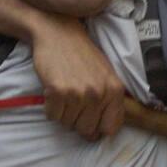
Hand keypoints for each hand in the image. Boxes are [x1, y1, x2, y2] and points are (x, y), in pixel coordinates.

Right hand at [32, 16, 124, 140]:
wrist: (59, 34)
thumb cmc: (81, 56)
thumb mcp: (106, 75)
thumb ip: (109, 102)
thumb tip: (103, 132)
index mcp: (115, 90)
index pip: (111, 128)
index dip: (98, 128)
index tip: (90, 121)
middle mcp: (99, 93)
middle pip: (87, 130)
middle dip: (77, 120)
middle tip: (73, 101)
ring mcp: (79, 93)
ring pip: (68, 123)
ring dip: (63, 112)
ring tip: (65, 91)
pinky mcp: (58, 92)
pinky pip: (53, 115)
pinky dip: (50, 106)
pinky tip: (54, 89)